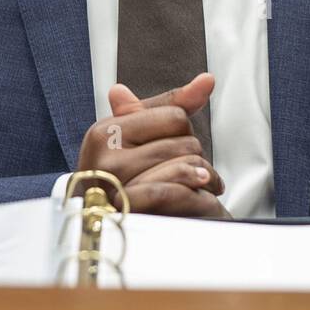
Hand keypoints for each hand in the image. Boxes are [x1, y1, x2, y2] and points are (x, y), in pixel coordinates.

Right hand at [74, 73, 228, 216]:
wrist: (102, 229)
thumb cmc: (120, 177)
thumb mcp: (134, 136)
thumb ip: (168, 106)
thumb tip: (208, 80)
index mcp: (103, 132)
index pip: (175, 115)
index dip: (182, 132)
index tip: (172, 149)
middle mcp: (106, 158)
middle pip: (185, 141)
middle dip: (192, 156)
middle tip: (185, 172)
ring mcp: (116, 188)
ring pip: (188, 165)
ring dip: (203, 177)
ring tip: (197, 186)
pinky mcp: (131, 214)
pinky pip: (177, 191)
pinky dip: (197, 197)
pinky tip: (200, 200)